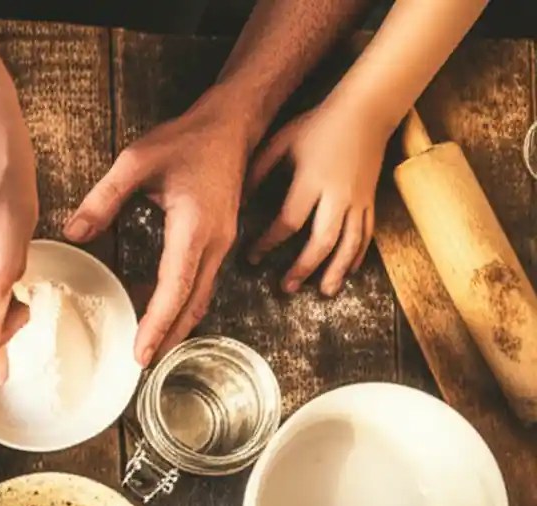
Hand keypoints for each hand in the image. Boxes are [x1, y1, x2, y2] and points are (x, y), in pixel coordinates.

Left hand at [64, 97, 252, 365]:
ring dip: (178, 324)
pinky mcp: (219, 241)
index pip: (175, 287)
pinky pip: (202, 282)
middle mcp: (214, 242)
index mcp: (194, 227)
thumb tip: (75, 232)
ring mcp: (222, 244)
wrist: (231, 125)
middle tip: (143, 365)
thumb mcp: (136, 161)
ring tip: (152, 349)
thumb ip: (103, 198)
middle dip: (169, 336)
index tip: (142, 351)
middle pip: (192, 303)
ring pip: (200, 296)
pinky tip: (165, 313)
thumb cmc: (187, 140)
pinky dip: (184, 303)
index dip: (158, 323)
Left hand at [247, 102, 384, 295]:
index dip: (268, 242)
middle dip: (303, 267)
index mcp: (311, 180)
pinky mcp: (370, 201)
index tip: (251, 257)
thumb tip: (236, 200)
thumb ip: (258, 171)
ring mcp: (358, 200)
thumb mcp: (282, 142)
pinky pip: (365, 235)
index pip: (288, 221)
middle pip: (321, 241)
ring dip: (335, 271)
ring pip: (349, 244)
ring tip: (322, 293)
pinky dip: (356, 257)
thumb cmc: (318, 125)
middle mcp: (337, 195)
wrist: (366, 110)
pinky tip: (346, 273)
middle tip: (285, 287)